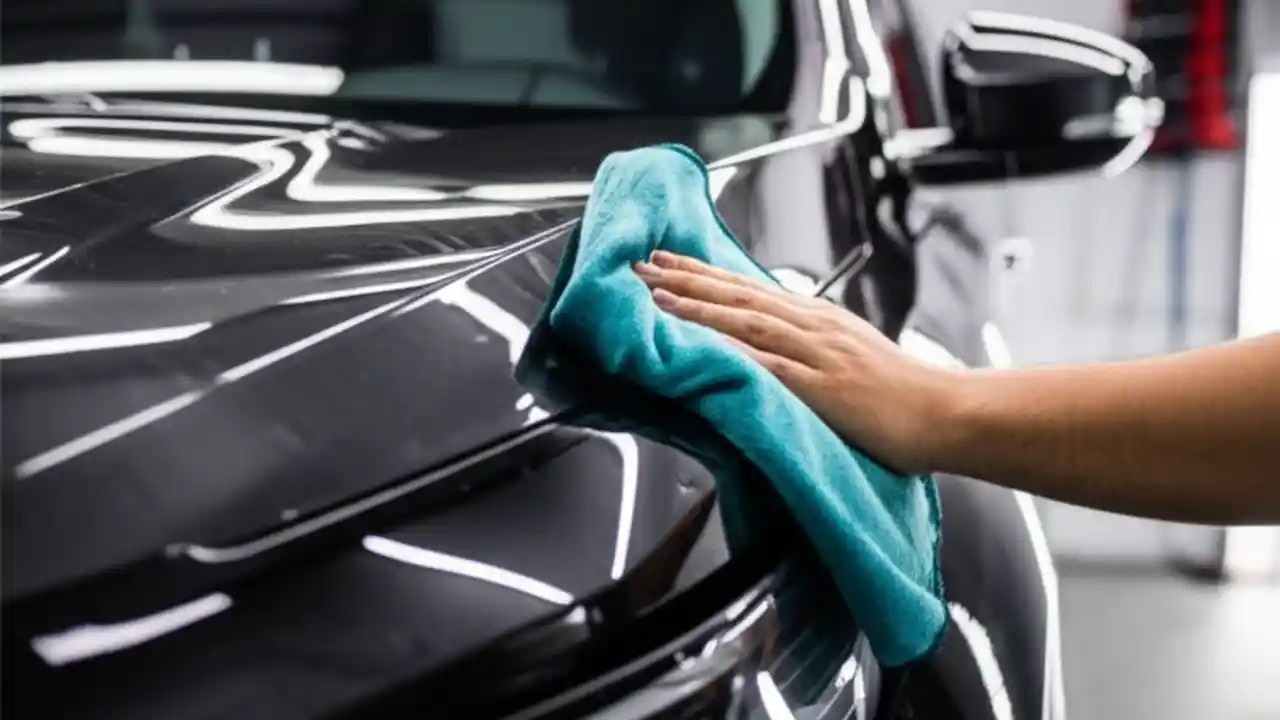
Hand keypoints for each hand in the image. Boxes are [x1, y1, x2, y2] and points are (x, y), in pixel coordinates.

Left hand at [634, 250, 959, 473]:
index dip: (706, 274)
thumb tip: (771, 338)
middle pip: (741, 294)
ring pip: (749, 321)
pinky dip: (734, 351)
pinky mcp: (825, 388)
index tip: (669, 261)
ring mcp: (819, 355)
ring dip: (700, 306)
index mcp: (819, 318)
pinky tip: (706, 345)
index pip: (750, 287)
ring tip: (659, 295)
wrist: (946, 413)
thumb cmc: (902, 393)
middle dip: (689, 278)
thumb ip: (811, 344)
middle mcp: (815, 326)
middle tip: (645, 264)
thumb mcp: (851, 354)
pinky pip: (771, 366)